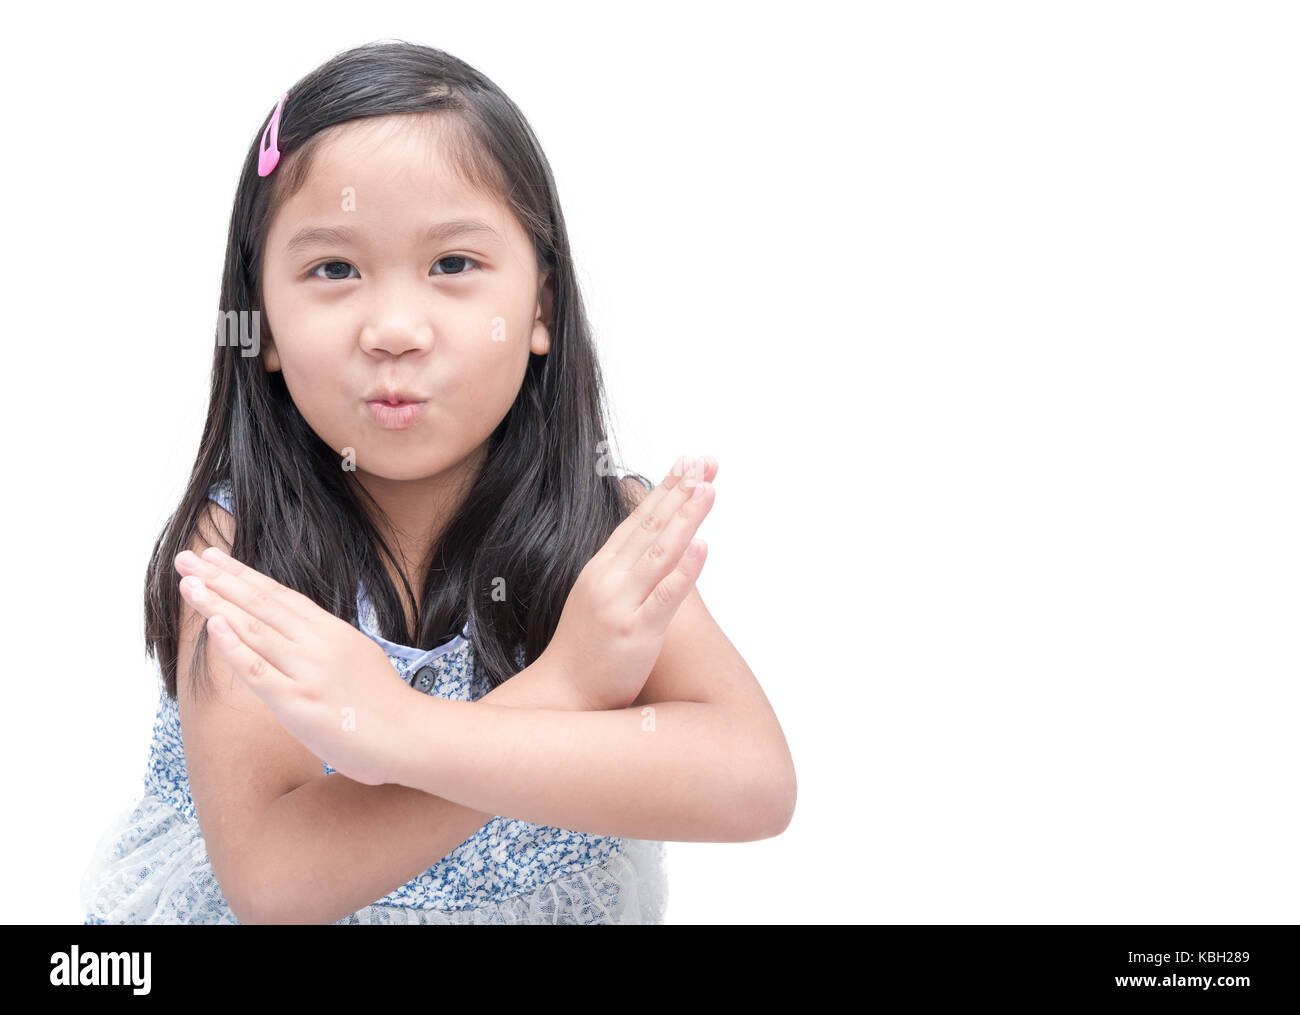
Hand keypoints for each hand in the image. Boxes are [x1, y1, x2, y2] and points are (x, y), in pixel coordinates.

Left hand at [173, 546, 409, 785]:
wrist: (412, 737)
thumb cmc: (386, 707)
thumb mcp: (356, 658)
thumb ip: (323, 646)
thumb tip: (296, 636)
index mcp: (332, 631)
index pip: (279, 595)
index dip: (243, 575)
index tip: (214, 558)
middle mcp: (318, 643)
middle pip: (261, 604)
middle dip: (219, 579)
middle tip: (186, 557)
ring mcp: (307, 671)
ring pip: (254, 629)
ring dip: (217, 603)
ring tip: (187, 583)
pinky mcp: (298, 703)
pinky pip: (259, 670)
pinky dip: (234, 647)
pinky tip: (214, 625)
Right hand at [543, 454, 716, 710]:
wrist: (561, 695)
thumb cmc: (584, 651)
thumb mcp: (600, 599)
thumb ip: (624, 572)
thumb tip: (649, 547)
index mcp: (602, 569)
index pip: (638, 519)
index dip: (666, 489)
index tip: (688, 462)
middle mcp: (610, 579)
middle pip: (649, 526)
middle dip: (679, 490)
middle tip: (702, 459)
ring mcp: (622, 604)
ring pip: (659, 552)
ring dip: (685, 517)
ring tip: (707, 488)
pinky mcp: (636, 631)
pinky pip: (664, 596)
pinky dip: (684, 570)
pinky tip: (701, 546)